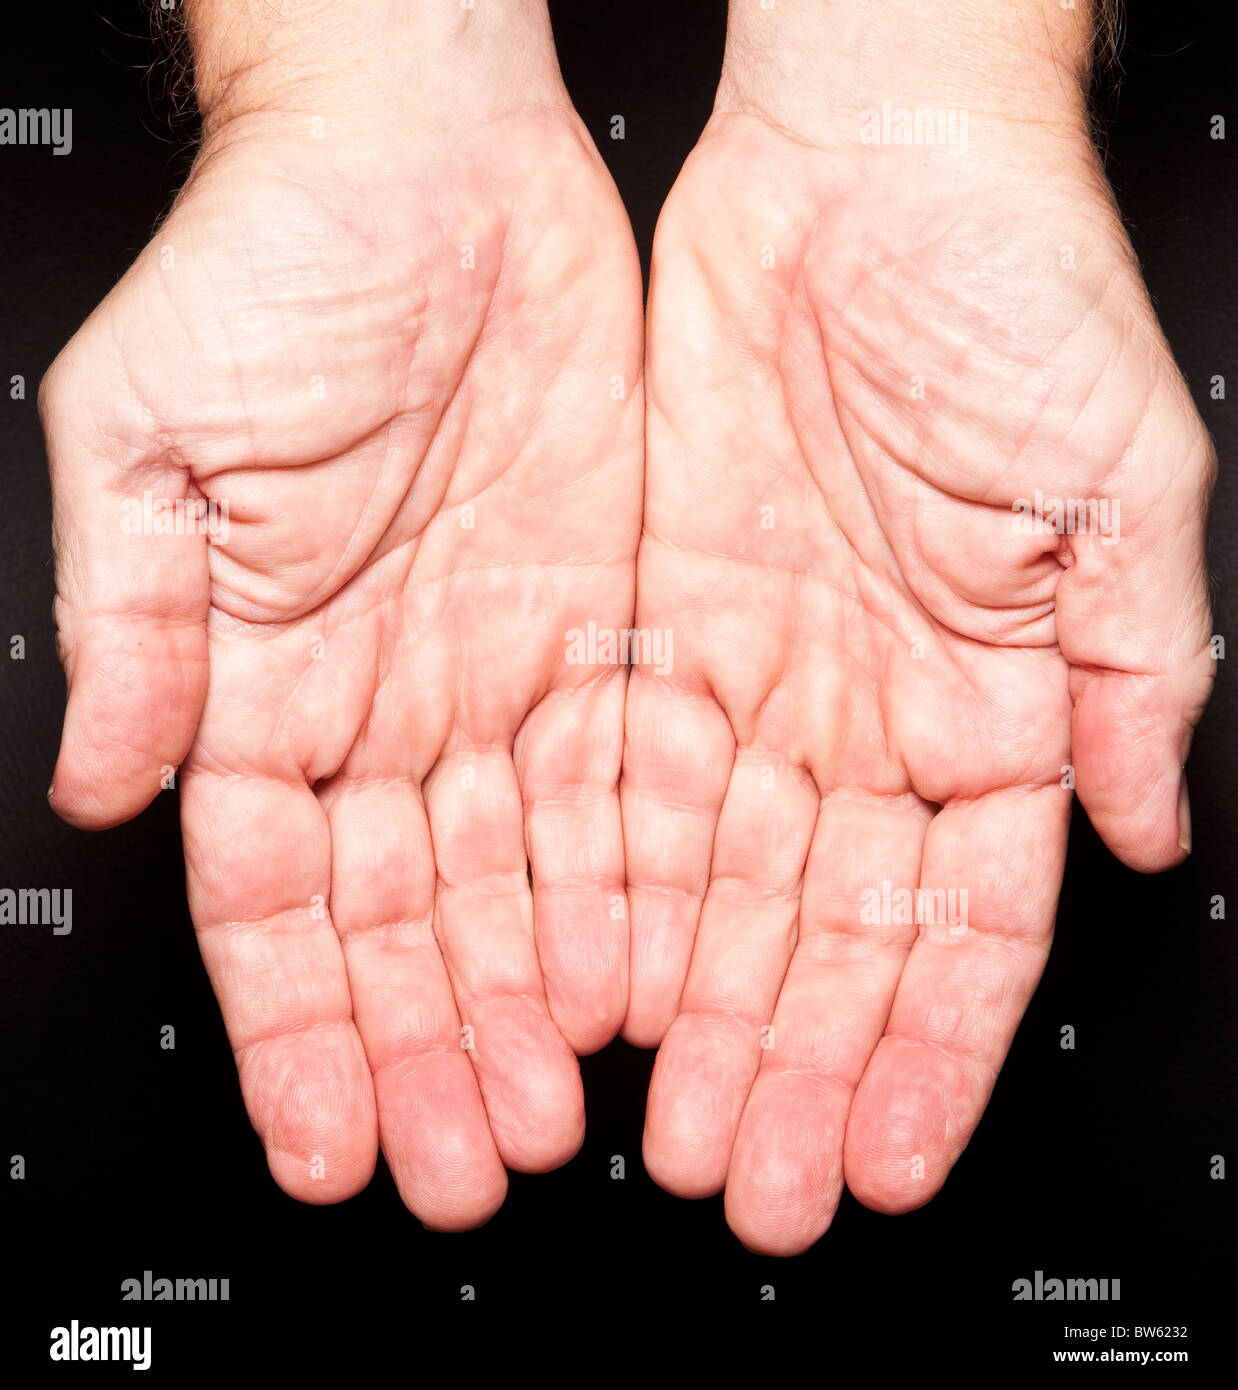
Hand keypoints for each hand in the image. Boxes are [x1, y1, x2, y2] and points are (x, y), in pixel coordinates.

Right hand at [42, 2, 642, 1226]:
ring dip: (530, 998)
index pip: (275, 902)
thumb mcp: (155, 444)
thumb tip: (108, 782)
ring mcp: (499, 670)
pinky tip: (635, 976)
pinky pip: (620, 783)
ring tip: (555, 1109)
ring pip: (517, 878)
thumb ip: (136, 631)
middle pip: (405, 920)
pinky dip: (626, 886)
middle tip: (462, 1163)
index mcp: (267, 679)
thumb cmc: (275, 269)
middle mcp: (388, 697)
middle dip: (429, 1048)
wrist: (420, 163)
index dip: (301, 1027)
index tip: (327, 1136)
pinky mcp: (600, 624)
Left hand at [623, 0, 1213, 1252]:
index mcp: (992, 702)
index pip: (963, 924)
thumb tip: (1150, 821)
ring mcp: (760, 676)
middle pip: (829, 933)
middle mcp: (869, 710)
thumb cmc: (1013, 289)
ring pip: (722, 885)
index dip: (927, 1046)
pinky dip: (614, 887)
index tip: (887, 1150)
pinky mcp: (660, 622)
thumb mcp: (1115, 482)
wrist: (870, 171)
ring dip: (699, 1008)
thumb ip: (1133, 667)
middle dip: (796, 1063)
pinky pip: (628, 780)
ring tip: (669, 1123)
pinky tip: (599, 978)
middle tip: (757, 1179)